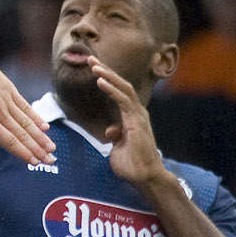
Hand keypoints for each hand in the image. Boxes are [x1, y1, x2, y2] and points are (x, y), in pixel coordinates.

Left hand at [0, 55, 54, 164]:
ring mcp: (7, 101)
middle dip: (37, 149)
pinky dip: (36, 118)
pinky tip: (45, 127)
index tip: (35, 162)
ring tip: (52, 148)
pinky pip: (26, 107)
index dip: (23, 153)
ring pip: (28, 122)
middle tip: (50, 160)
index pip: (9, 141)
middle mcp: (1, 113)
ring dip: (40, 136)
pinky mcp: (11, 91)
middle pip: (22, 134)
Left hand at [88, 58, 167, 190]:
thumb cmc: (133, 164)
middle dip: (106, 71)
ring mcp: (138, 116)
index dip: (107, 78)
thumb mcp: (118, 147)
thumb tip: (110, 130)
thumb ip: (115, 135)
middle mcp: (137, 112)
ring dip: (108, 75)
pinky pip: (123, 100)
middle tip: (91, 59)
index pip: (120, 91)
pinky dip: (112, 89)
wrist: (144, 177)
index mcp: (132, 116)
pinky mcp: (136, 122)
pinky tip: (100, 81)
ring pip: (123, 88)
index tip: (94, 68)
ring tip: (94, 66)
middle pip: (121, 85)